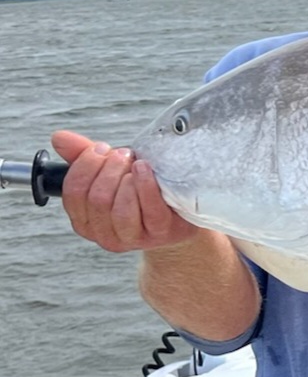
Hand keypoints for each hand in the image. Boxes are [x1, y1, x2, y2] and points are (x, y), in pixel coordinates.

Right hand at [51, 130, 199, 252]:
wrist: (178, 211)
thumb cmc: (138, 190)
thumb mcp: (109, 171)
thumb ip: (82, 156)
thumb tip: (59, 137)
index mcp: (84, 220)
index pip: (74, 192)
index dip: (86, 165)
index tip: (102, 148)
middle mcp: (103, 235)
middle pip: (97, 199)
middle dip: (109, 169)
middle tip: (124, 154)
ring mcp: (132, 238)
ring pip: (119, 209)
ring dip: (126, 179)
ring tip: (136, 163)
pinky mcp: (160, 233)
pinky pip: (150, 210)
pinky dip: (146, 186)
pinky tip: (145, 170)